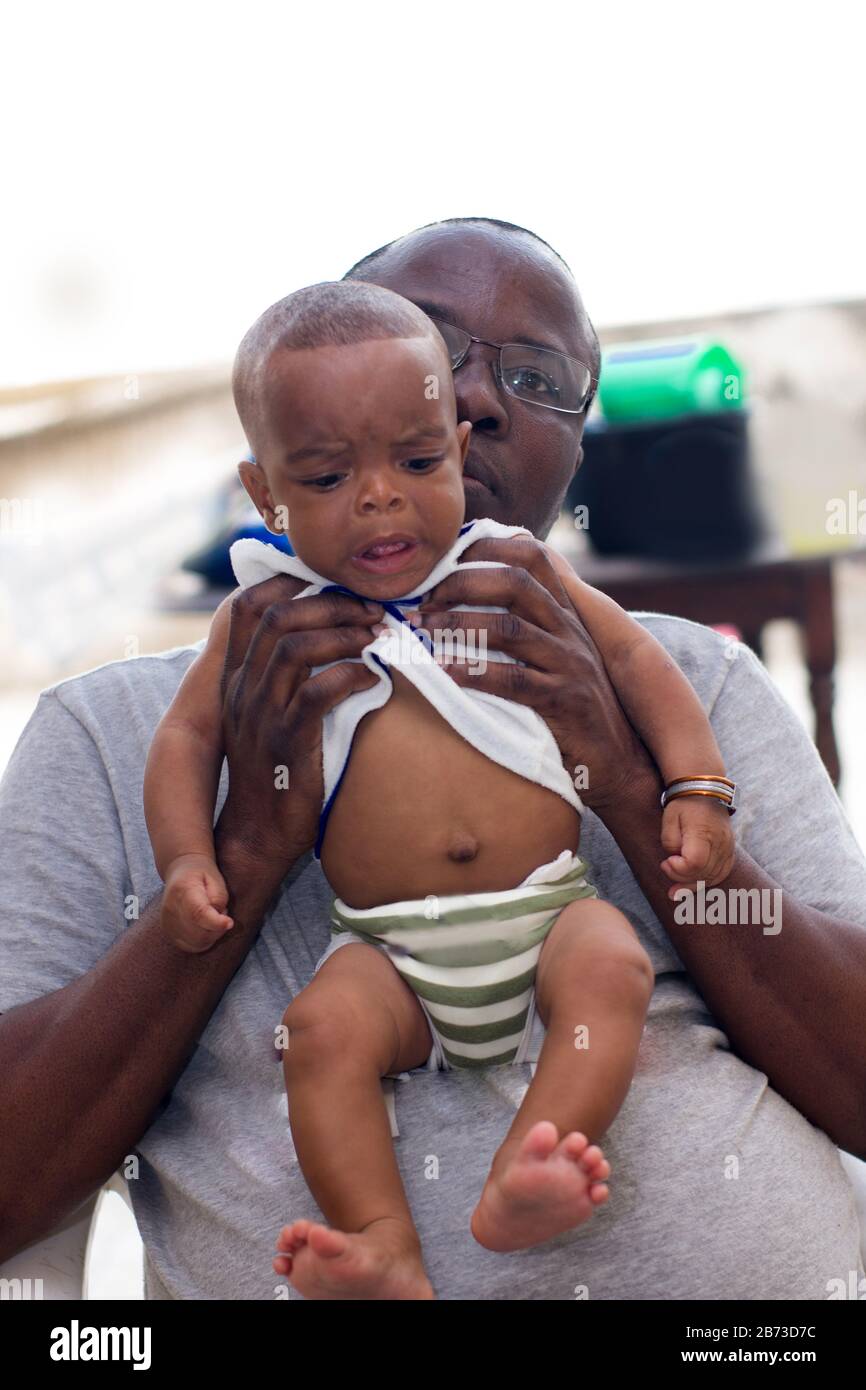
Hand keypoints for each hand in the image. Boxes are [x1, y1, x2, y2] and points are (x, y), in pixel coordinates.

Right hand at [161, 853, 233, 953]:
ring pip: (196, 943)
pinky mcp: (168, 932)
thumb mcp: (215, 879)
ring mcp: (167, 922)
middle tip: (222, 913)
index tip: (230, 922)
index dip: (216, 923)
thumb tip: (219, 921)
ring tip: (213, 917)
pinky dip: (203, 941)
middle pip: (199, 933)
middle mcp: (171, 908)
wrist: (180, 870)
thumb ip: (218, 899)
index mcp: (183, 890)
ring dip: (212, 935)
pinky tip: (205, 927)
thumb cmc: (201, 874)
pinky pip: (190, 946)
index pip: (198, 914)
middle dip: (217, 928)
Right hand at [214, 574, 383, 896]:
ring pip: (295, 649)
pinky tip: (373, 676)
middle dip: (330, 603)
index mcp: (235, 677)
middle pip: (277, 618)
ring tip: (377, 637)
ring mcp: (260, 715)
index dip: (289, 582)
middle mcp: (241, 689)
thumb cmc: (274, 771)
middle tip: (371, 610)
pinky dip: (350, 675)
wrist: (257, 835)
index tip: (332, 579)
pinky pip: (317, 693)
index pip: (248, 606)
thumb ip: (284, 676)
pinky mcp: (285, 742)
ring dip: (344, 635)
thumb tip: (326, 635)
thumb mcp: (267, 716)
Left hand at [412, 534, 653, 812]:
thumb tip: (467, 606)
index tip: (443, 557)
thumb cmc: (573, 710)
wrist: (619, 761)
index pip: (532, 558)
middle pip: (516, 583)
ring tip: (423, 630)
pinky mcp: (566, 701)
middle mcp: (570, 631)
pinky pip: (513, 681)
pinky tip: (444, 672)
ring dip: (459, 626)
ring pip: (510, 629)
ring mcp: (571, 664)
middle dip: (463, 584)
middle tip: (424, 600)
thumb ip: (524, 629)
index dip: (486, 549)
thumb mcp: (555, 660)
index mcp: (565, 615)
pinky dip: (472, 673)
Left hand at [659, 797, 734, 897]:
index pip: (695, 861)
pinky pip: (721, 873)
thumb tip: (675, 860)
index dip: (679, 868)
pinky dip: (706, 881)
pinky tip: (693, 884)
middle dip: (682, 877)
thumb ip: (670, 842)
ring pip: (713, 876)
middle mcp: (720, 842)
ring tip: (676, 888)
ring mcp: (728, 848)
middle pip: (704, 872)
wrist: (705, 791)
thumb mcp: (669, 818)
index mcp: (703, 832)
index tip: (666, 862)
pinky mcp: (730, 851)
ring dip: (693, 884)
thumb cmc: (684, 804)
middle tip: (666, 868)